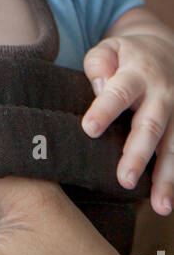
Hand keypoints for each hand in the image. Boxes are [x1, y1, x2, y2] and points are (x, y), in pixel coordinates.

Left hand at [82, 32, 173, 216]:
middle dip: (138, 154)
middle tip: (124, 180)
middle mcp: (162, 94)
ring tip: (160, 206)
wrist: (166, 50)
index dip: (104, 110)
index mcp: (137, 73)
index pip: (118, 92)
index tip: (89, 129)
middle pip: (150, 126)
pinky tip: (170, 202)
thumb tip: (100, 88)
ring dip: (167, 178)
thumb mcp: (109, 48)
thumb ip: (98, 64)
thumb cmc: (126, 56)